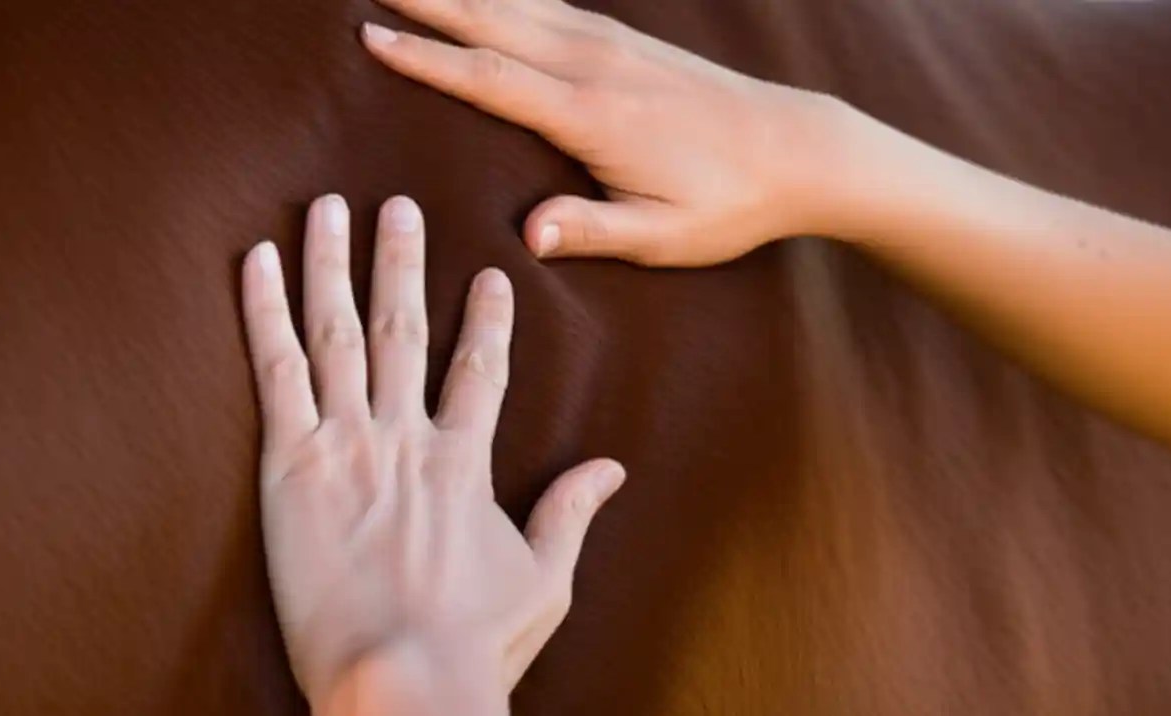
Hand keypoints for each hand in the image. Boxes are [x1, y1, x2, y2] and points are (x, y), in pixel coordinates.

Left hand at [240, 195, 625, 715]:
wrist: (402, 681)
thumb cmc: (473, 643)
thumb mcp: (544, 581)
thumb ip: (570, 513)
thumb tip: (613, 468)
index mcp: (464, 463)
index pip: (480, 370)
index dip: (486, 318)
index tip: (490, 273)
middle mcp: (407, 437)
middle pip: (404, 329)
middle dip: (403, 263)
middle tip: (400, 205)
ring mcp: (348, 444)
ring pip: (340, 332)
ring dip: (335, 264)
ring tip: (331, 207)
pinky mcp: (291, 466)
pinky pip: (277, 371)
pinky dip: (268, 311)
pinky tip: (263, 260)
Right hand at [361, 0, 858, 265]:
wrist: (798, 150)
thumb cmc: (729, 202)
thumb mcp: (662, 236)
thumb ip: (593, 230)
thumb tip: (528, 237)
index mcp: (592, 115)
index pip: (491, 77)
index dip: (428, 59)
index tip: (372, 38)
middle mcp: (596, 66)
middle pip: (495, 20)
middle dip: (429, 1)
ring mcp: (613, 45)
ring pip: (521, 3)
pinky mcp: (629, 42)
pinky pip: (553, 4)